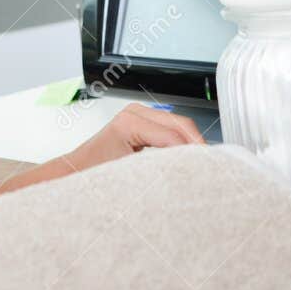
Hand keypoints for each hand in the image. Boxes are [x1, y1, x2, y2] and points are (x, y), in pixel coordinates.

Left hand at [62, 103, 202, 173]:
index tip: (206, 170)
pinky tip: (190, 157)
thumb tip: (187, 171)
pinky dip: (183, 141)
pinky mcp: (144, 121)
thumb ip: (158, 170)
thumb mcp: (128, 176)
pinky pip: (171, 128)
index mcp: (129, 123)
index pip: (173, 136)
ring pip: (179, 124)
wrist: (77, 171)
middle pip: (181, 124)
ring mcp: (140, 114)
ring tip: (204, 164)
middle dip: (198, 145)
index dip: (192, 153)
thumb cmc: (94, 174)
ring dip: (192, 142)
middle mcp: (135, 113)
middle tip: (213, 166)